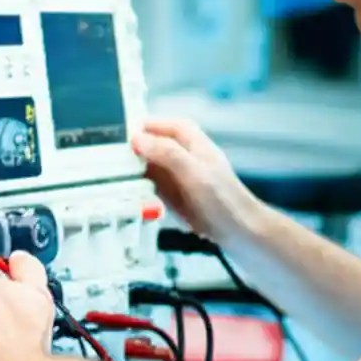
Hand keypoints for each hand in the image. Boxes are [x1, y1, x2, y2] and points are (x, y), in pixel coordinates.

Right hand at [131, 118, 264, 242]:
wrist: (243, 235)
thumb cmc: (224, 202)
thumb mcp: (193, 172)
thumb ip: (166, 153)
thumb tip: (138, 139)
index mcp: (197, 145)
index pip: (171, 126)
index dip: (150, 126)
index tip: (127, 131)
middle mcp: (191, 160)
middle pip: (161, 147)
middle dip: (141, 150)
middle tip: (118, 156)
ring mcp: (186, 181)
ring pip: (157, 169)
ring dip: (141, 172)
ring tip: (122, 176)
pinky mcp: (183, 201)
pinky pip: (159, 191)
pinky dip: (147, 191)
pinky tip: (138, 197)